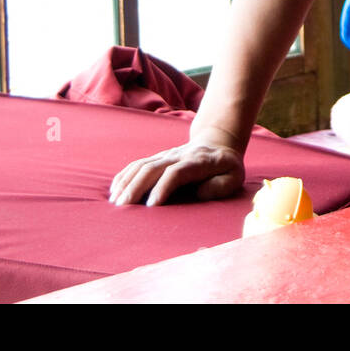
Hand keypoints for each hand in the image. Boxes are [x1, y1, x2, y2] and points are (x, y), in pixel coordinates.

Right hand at [109, 140, 244, 206]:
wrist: (217, 142)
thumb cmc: (227, 167)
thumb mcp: (234, 176)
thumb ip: (220, 185)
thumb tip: (199, 193)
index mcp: (198, 162)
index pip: (176, 172)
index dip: (163, 187)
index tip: (152, 206)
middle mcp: (178, 156)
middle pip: (153, 168)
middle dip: (137, 187)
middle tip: (124, 208)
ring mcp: (166, 155)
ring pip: (142, 165)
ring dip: (127, 182)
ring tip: (116, 202)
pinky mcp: (158, 157)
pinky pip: (137, 163)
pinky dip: (125, 175)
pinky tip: (115, 189)